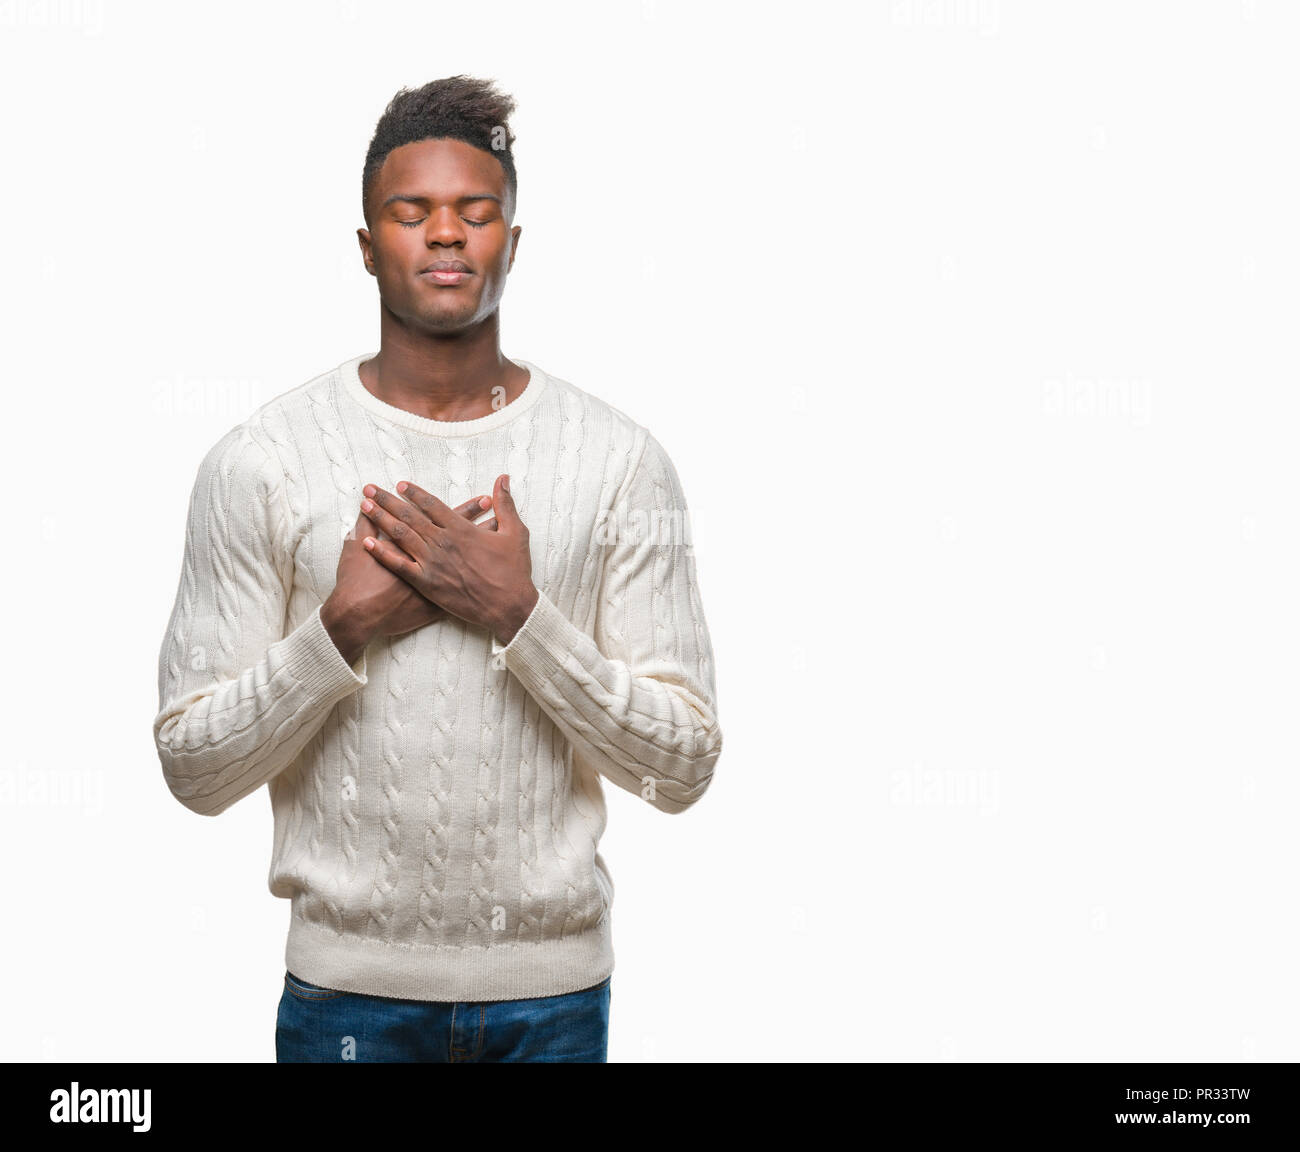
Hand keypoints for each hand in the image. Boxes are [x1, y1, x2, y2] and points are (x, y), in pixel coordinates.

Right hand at [325, 494, 495, 657]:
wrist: (360, 615)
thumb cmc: (356, 583)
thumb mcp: (355, 548)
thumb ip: (364, 527)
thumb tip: (364, 508)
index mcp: (416, 543)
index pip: (447, 521)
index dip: (467, 509)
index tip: (486, 498)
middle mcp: (431, 559)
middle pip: (462, 537)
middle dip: (481, 521)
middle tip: (499, 507)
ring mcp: (435, 580)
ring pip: (467, 561)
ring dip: (485, 546)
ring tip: (502, 533)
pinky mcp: (435, 600)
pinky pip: (465, 588)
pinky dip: (479, 578)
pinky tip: (493, 571)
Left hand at [358, 474, 537, 642]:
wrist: (509, 606)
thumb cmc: (514, 571)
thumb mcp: (516, 532)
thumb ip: (506, 504)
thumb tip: (502, 479)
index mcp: (461, 529)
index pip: (432, 504)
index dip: (414, 493)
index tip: (400, 484)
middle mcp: (443, 542)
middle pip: (409, 515)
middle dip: (387, 500)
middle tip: (369, 489)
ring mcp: (432, 563)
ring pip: (401, 535)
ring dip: (380, 519)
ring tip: (364, 506)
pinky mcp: (427, 583)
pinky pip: (399, 565)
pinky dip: (382, 553)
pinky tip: (367, 543)